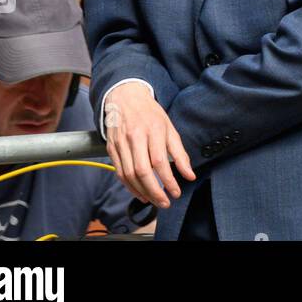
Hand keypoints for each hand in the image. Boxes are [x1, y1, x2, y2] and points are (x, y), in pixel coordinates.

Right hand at [104, 81, 194, 209]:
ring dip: (142, 192)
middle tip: (165, 202)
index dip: (168, 180)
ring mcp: (121, 144)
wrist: (125, 98)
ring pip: (129, 175)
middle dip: (155, 191)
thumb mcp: (170, 128)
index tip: (176, 192)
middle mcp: (135, 137)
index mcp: (153, 130)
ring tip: (154, 200)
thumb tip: (189, 175)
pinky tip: (140, 193)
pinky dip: (129, 187)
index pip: (160, 161)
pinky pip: (119, 173)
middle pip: (142, 171)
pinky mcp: (111, 149)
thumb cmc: (151, 114)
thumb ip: (180, 153)